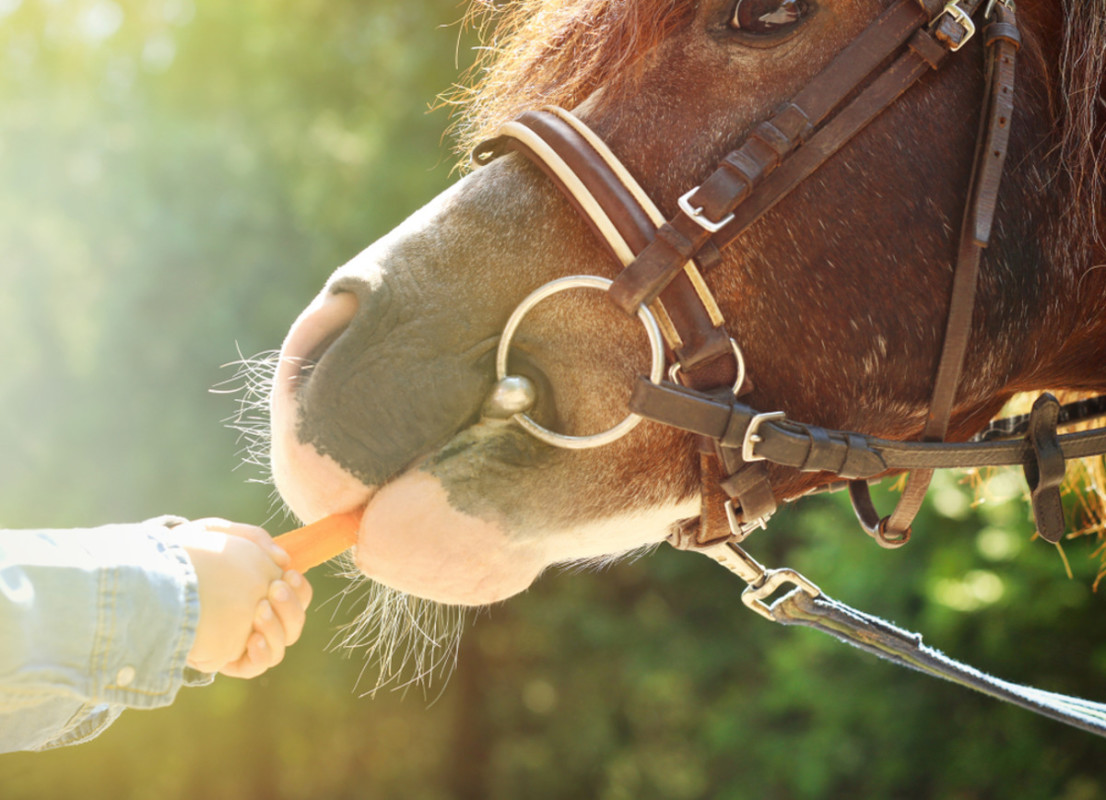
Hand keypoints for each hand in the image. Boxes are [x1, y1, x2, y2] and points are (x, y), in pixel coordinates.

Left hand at [177, 518, 311, 675]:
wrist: (151, 579)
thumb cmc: (185, 554)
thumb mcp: (218, 533)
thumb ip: (254, 537)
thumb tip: (285, 559)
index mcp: (262, 592)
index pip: (297, 597)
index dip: (300, 589)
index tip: (288, 574)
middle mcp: (258, 619)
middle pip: (295, 623)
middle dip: (291, 606)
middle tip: (273, 590)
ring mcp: (244, 641)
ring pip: (282, 646)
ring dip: (277, 628)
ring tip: (259, 610)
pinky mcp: (227, 660)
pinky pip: (256, 667)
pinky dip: (263, 654)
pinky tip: (253, 639)